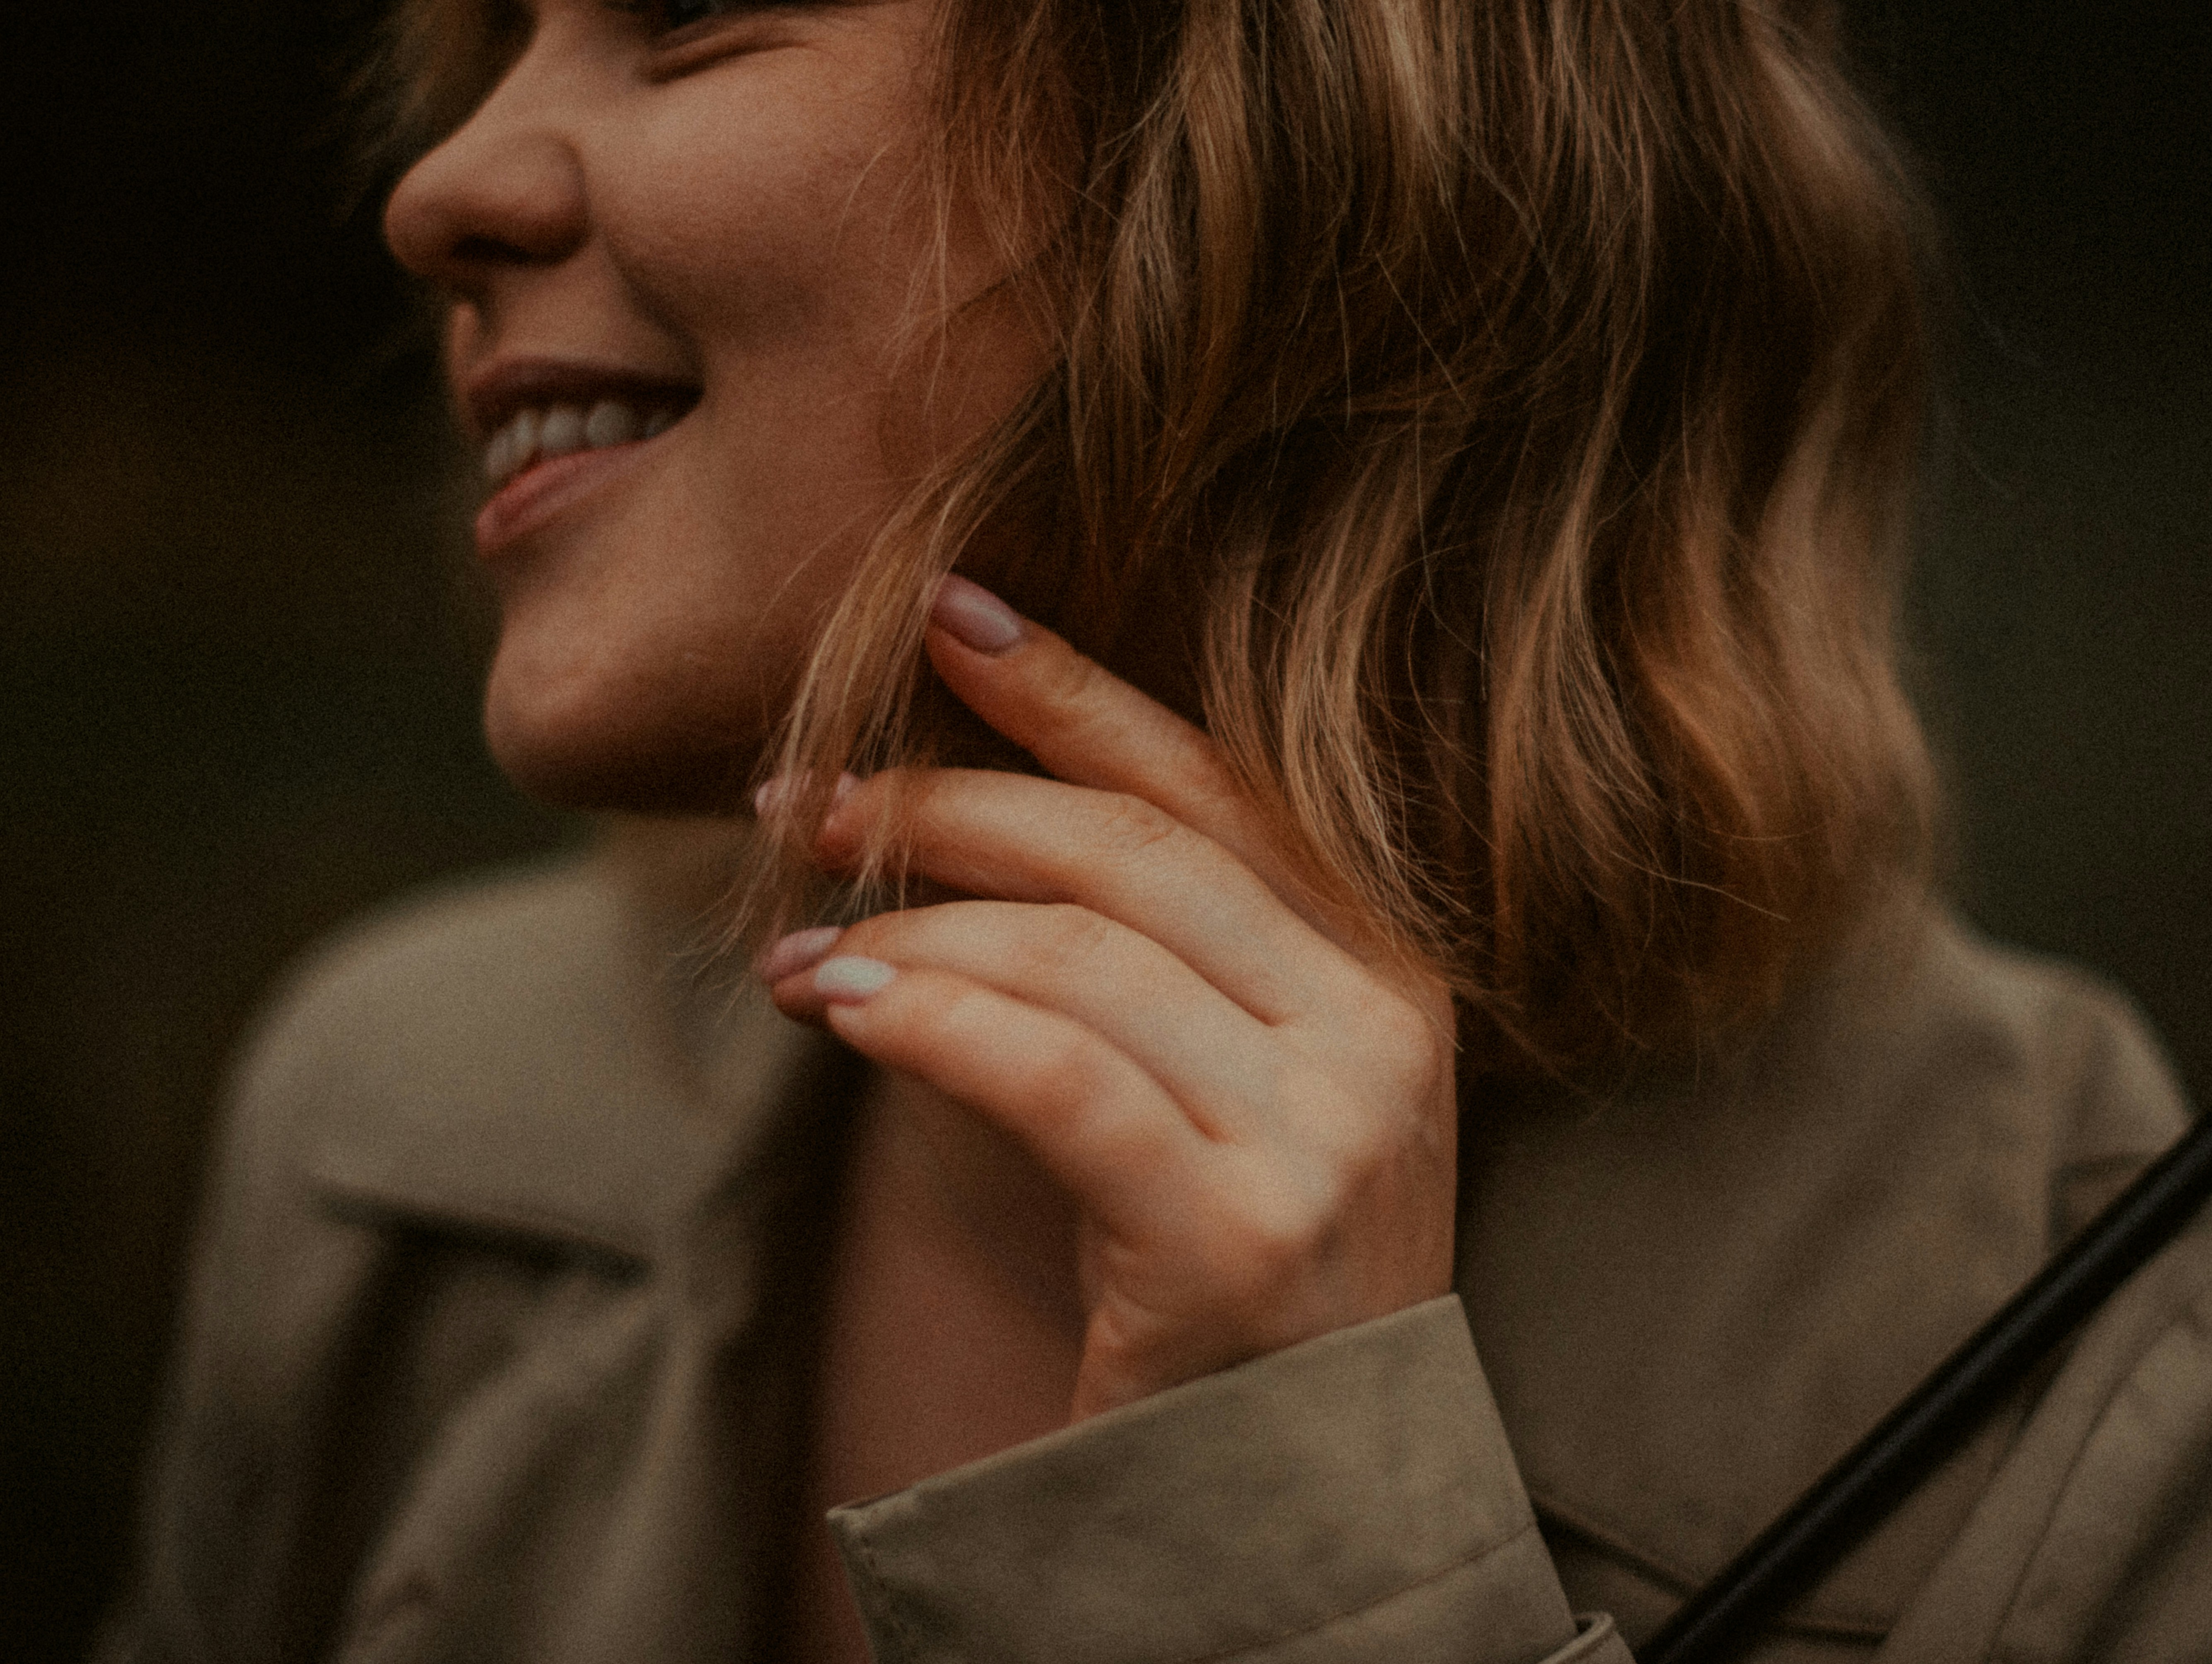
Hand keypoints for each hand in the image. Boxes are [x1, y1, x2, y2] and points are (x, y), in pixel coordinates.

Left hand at [760, 576, 1457, 1417]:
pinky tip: (839, 1008)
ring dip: (906, 926)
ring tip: (798, 946)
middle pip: (1131, 853)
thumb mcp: (1243, 1083)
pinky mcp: (1236, 1236)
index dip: (1076, 687)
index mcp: (1391, 971)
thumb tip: (970, 804)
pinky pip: (1052, 1075)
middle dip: (946, 802)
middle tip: (801, 797)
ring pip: (1076, 955)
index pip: (1216, 786)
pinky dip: (926, 1022)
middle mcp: (1381, 1032)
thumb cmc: (1238, 1269)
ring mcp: (1324, 1134)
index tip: (949, 614)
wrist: (1301, 1498)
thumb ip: (1163, 951)